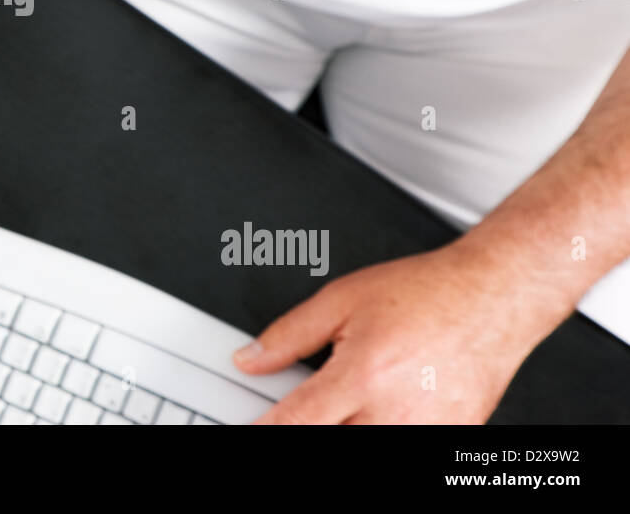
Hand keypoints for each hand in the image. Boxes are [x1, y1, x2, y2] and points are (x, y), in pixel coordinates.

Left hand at [235, 243, 573, 422]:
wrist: (493, 297)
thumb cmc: (427, 294)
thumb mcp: (342, 300)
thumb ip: (290, 335)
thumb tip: (250, 358)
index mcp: (362, 375)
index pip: (295, 422)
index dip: (266, 429)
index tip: (254, 428)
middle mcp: (395, 413)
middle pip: (329, 441)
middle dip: (308, 428)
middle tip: (309, 406)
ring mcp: (425, 433)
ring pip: (365, 450)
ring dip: (345, 430)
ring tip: (348, 404)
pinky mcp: (448, 441)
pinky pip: (403, 447)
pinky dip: (381, 432)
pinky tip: (379, 411)